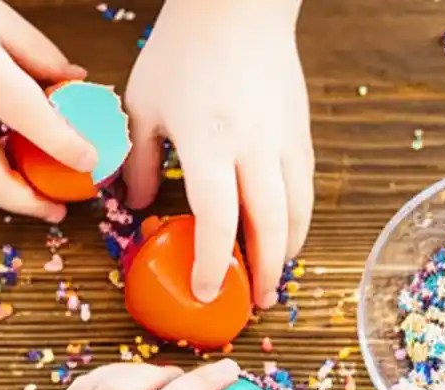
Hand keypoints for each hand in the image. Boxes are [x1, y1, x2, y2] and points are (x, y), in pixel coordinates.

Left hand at [123, 0, 312, 308]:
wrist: (237, 6)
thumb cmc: (183, 51)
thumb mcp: (144, 104)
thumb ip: (140, 160)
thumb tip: (142, 206)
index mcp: (208, 141)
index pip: (217, 216)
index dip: (213, 261)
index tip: (205, 291)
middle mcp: (253, 146)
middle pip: (269, 224)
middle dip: (263, 272)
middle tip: (254, 304)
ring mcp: (284, 139)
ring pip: (297, 210)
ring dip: (287, 252)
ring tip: (272, 278)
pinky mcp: (301, 132)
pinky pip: (305, 188)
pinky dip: (297, 220)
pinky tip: (284, 236)